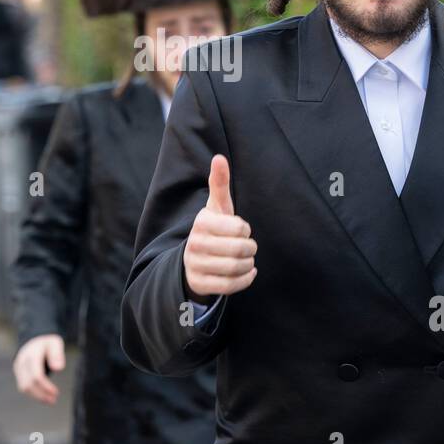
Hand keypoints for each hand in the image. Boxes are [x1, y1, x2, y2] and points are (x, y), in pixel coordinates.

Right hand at [13, 334, 64, 404]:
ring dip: (37, 396)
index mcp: (32, 354)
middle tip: (54, 399)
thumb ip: (57, 354)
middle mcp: (22, 361)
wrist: (33, 339)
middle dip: (41, 394)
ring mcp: (18, 367)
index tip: (56, 393)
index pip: (36, 375)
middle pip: (29, 384)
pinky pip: (23, 386)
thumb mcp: (55, 343)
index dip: (46, 386)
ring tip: (50, 400)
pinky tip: (43, 396)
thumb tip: (58, 368)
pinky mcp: (18, 373)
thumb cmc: (47, 343)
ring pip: (24, 387)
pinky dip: (33, 393)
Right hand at [184, 154, 257, 303]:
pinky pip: (230, 286)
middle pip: (239, 249)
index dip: (246, 230)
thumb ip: (219, 183)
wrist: (193, 259)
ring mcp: (195, 265)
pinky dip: (245, 280)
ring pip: (235, 268)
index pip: (240, 228)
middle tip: (248, 247)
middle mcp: (195, 243)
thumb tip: (219, 157)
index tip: (241, 230)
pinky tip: (248, 272)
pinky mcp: (200, 284)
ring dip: (248, 264)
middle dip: (250, 249)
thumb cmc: (213, 228)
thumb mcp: (216, 207)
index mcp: (202, 222)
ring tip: (247, 260)